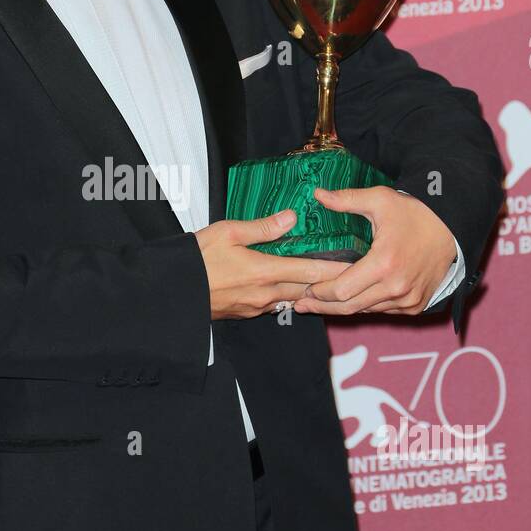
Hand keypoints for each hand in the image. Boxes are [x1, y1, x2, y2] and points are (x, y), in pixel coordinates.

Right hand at [195, 210, 347, 319]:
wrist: (173, 290)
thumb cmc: (197, 258)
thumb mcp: (227, 232)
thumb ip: (263, 227)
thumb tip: (292, 217)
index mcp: (265, 271)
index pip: (312, 273)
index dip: (337, 270)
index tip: (358, 266)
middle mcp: (266, 294)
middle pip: (308, 291)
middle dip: (330, 284)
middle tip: (351, 274)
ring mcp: (257, 307)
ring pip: (294, 300)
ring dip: (311, 293)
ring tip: (328, 282)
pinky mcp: (246, 313)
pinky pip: (276, 306)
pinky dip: (290, 298)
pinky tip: (292, 288)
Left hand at [293, 185, 457, 316]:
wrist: (453, 228)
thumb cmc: (415, 213)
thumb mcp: (381, 200)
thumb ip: (347, 200)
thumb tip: (317, 194)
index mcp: (384, 264)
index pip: (341, 290)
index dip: (319, 292)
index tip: (304, 288)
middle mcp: (397, 287)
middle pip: (349, 307)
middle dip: (322, 306)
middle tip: (301, 303)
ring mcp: (408, 299)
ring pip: (366, 311)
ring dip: (342, 308)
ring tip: (319, 304)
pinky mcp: (415, 305)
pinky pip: (383, 311)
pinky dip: (366, 306)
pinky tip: (350, 301)